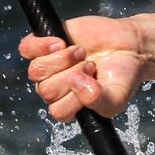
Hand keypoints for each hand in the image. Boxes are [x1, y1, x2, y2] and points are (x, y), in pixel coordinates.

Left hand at [19, 15, 146, 121]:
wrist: (128, 46)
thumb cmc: (122, 75)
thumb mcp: (117, 97)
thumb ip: (99, 101)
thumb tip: (76, 82)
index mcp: (70, 107)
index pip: (58, 112)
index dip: (75, 97)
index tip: (94, 82)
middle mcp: (56, 89)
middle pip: (46, 91)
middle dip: (72, 76)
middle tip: (90, 66)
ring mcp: (49, 67)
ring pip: (36, 71)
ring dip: (61, 60)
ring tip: (81, 53)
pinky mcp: (43, 45)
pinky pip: (26, 49)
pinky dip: (42, 45)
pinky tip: (61, 42)